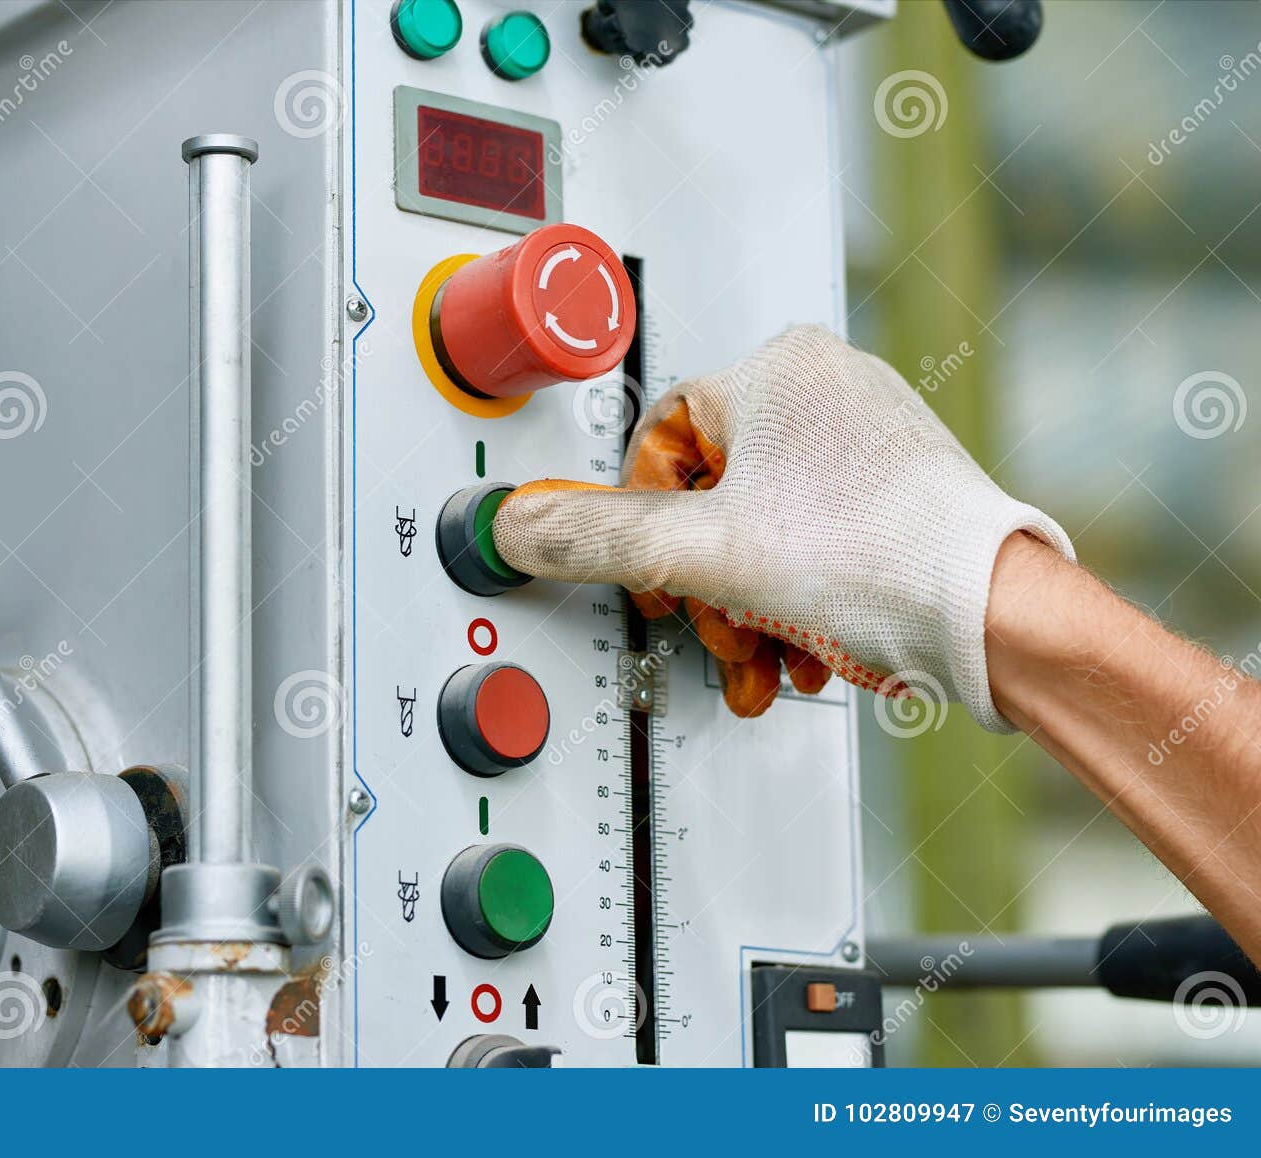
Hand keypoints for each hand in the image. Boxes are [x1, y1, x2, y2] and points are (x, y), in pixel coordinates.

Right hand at [492, 325, 1072, 729]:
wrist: (994, 618)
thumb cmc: (884, 561)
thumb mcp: (705, 553)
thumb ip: (599, 537)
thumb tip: (524, 523)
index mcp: (776, 369)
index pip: (660, 443)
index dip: (646, 526)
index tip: (659, 578)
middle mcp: (825, 387)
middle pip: (712, 496)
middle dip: (709, 585)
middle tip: (720, 627)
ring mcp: (866, 436)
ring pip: (762, 528)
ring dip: (749, 605)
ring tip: (768, 653)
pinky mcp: (896, 485)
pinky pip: (813, 540)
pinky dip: (796, 598)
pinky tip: (806, 646)